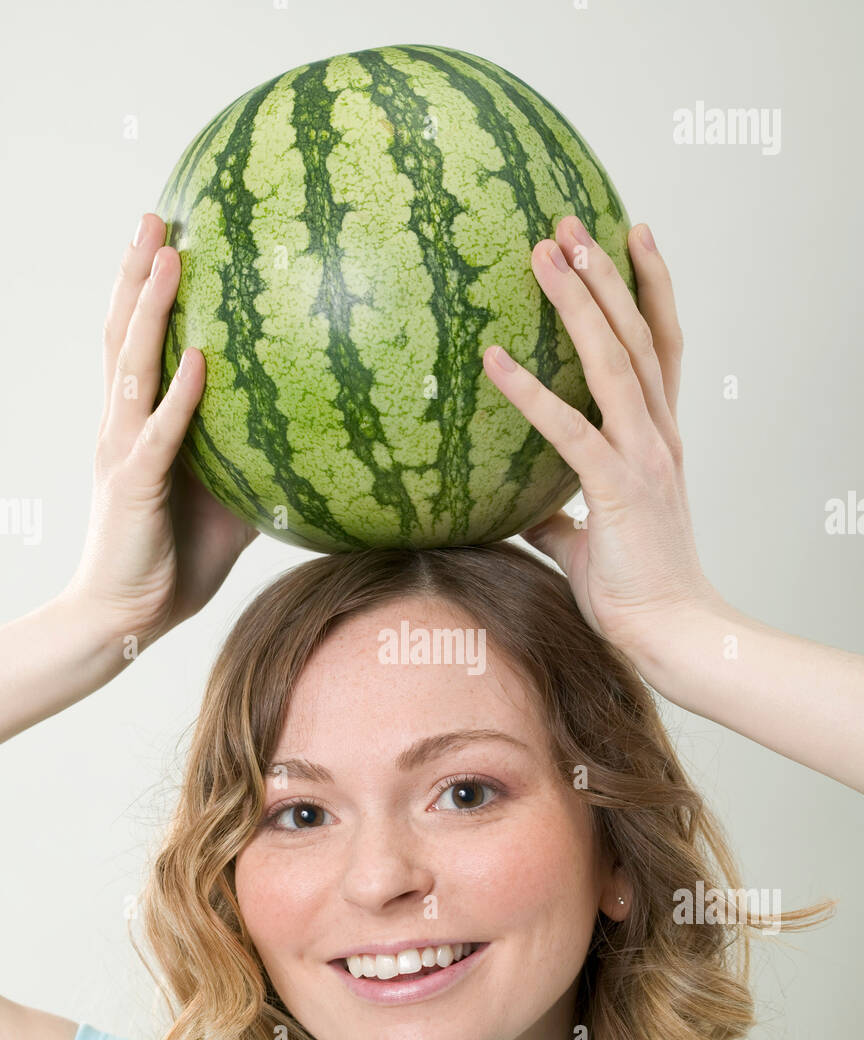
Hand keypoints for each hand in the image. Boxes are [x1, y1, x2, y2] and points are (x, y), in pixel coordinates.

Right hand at [64, 213, 257, 650]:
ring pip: (132, 365)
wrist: (125, 616)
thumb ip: (254, 468)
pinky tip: (198, 359)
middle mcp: (122, 426)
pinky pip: (160, 435)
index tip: (168, 238)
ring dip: (150, 310)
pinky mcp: (136, 486)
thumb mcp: (226, 506)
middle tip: (156, 215)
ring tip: (169, 256)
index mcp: (138, 425)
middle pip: (123, 334)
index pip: (138, 343)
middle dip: (135, 273)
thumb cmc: (173, 560)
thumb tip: (311, 446)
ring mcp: (123, 452)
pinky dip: (178, 395)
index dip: (146, 291)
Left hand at [482, 217, 719, 666]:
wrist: (669, 632)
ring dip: (580, 301)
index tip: (630, 237)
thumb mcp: (585, 539)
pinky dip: (530, 392)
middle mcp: (659, 435)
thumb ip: (558, 511)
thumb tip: (522, 505)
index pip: (660, 348)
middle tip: (568, 220)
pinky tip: (492, 361)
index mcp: (658, 440)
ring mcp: (645, 455)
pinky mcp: (620, 486)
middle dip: (606, 271)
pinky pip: (568, 429)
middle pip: (638, 334)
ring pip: (616, 360)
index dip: (648, 289)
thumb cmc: (634, 590)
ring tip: (547, 250)